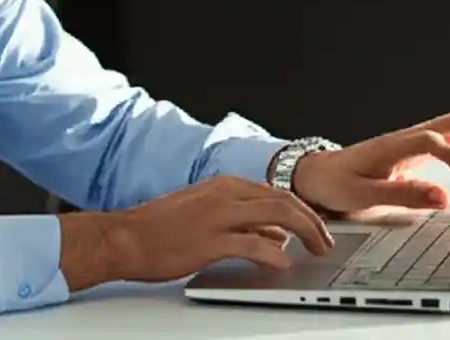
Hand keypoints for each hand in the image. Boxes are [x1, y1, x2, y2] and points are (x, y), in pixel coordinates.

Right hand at [107, 175, 335, 282]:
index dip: (303, 210)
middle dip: (312, 221)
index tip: (318, 226)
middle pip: (284, 201)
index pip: (277, 191)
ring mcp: (217, 216)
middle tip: (326, 241)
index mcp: (224, 185)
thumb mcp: (206, 215)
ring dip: (305, 232)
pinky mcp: (209, 241)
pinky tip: (283, 264)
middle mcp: (225, 194)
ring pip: (277, 216)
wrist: (124, 237)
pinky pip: (252, 245)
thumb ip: (241, 223)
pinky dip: (274, 254)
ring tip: (317, 250)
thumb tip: (274, 236)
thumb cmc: (159, 229)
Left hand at [290, 112, 449, 219]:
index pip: (433, 140)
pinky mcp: (414, 148)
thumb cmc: (337, 183)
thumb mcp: (364, 196)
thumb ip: (405, 196)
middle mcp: (405, 138)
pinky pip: (449, 135)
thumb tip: (443, 196)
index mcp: (393, 147)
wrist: (317, 173)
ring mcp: (411, 140)